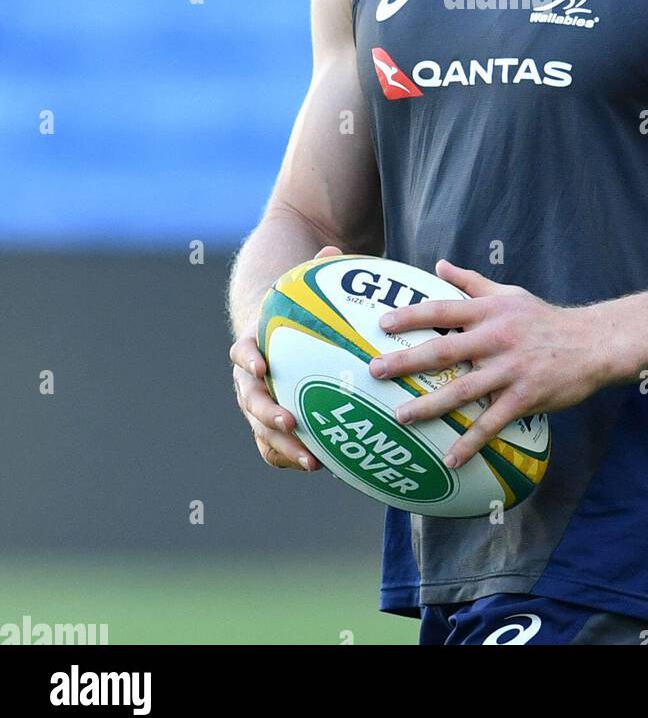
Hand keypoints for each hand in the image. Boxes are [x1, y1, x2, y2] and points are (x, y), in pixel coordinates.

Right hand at [229, 243, 343, 470]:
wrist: (271, 335)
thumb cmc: (292, 311)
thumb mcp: (300, 289)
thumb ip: (316, 271)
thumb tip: (334, 249)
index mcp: (253, 343)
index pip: (242, 351)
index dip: (248, 359)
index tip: (261, 367)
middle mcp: (248, 378)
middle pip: (250, 400)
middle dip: (267, 413)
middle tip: (290, 422)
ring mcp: (257, 404)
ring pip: (260, 430)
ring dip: (283, 446)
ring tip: (311, 461)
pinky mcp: (269, 424)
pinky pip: (274, 447)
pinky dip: (292, 458)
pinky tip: (323, 468)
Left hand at [367, 258, 608, 467]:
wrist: (591, 343)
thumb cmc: (544, 319)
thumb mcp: (509, 294)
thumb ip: (472, 281)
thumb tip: (439, 264)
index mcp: (489, 311)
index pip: (443, 309)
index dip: (411, 316)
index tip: (382, 324)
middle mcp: (496, 338)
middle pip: (444, 349)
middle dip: (407, 361)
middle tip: (376, 371)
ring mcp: (510, 369)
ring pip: (463, 390)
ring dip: (430, 405)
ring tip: (402, 416)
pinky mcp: (525, 397)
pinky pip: (492, 422)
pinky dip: (470, 442)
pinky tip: (451, 459)